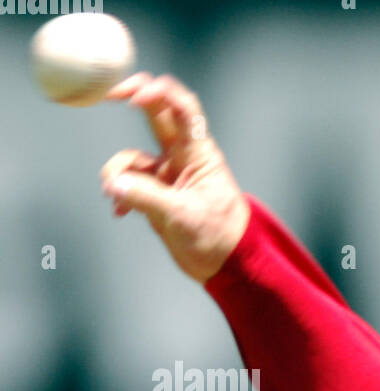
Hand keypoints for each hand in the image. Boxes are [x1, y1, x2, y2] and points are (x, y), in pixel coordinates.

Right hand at [100, 73, 250, 283]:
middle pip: (157, 115)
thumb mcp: (182, 217)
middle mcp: (183, 158)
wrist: (228, 266)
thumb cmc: (218, 238)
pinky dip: (121, 194)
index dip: (159, 92)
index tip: (133, 97)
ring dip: (118, 171)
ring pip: (133, 156)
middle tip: (108, 95)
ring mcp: (168, 174)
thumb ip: (146, 198)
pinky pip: (129, 183)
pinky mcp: (157, 193)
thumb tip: (112, 184)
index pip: (182, 109)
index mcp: (199, 155)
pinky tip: (120, 212)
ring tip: (115, 197)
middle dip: (134, 98)